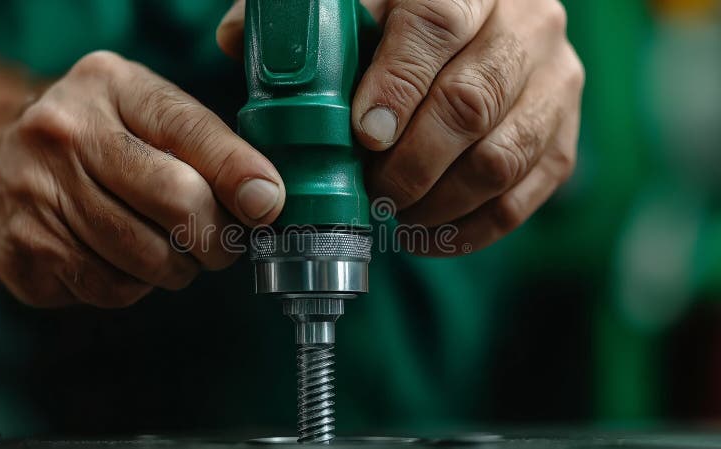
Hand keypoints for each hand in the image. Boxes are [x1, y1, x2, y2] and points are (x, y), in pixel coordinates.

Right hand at [0, 51, 284, 306]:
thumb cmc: (92, 142)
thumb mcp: (143, 116)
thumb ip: (206, 147)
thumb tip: (264, 200)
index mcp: (109, 86)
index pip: (189, 129)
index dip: (239, 173)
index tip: (267, 205)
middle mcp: (64, 132)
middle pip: (176, 199)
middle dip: (217, 237)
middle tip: (222, 247)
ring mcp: (34, 191)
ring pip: (146, 256)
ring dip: (178, 269)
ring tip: (174, 256)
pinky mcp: (21, 249)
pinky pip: (109, 288)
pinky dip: (134, 286)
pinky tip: (125, 263)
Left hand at [218, 0, 583, 255]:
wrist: (485, 25)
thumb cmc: (406, 17)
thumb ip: (302, 14)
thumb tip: (239, 43)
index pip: (434, 22)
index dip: (396, 84)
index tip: (363, 135)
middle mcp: (526, 23)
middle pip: (472, 100)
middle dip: (411, 162)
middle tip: (370, 192)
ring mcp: (554, 80)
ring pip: (501, 157)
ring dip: (436, 201)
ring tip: (392, 215)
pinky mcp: (562, 133)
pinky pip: (523, 195)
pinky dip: (470, 227)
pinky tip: (425, 234)